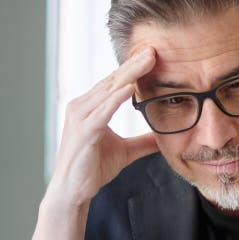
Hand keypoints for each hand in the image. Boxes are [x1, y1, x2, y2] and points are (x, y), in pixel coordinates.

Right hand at [47, 47, 158, 206]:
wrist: (74, 192)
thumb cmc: (93, 168)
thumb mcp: (126, 151)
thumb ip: (144, 141)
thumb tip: (164, 138)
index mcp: (91, 107)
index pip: (116, 82)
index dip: (135, 67)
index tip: (154, 53)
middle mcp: (82, 107)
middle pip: (113, 80)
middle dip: (134, 63)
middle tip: (154, 47)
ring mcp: (81, 118)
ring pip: (109, 90)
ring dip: (129, 74)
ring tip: (148, 58)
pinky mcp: (83, 132)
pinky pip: (102, 111)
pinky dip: (115, 99)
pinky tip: (130, 88)